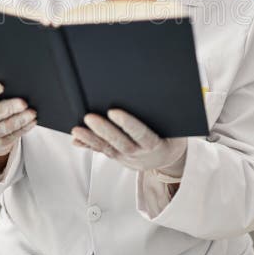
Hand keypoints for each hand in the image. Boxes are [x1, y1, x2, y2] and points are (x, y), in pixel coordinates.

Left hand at [71, 109, 187, 177]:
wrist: (168, 160)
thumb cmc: (170, 137)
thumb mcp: (176, 128)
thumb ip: (166, 115)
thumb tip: (159, 94)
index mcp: (156, 145)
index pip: (141, 134)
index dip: (128, 124)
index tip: (114, 112)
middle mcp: (140, 154)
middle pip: (121, 143)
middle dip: (104, 130)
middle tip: (89, 117)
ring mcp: (127, 158)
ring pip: (108, 149)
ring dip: (91, 139)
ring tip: (77, 129)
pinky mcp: (118, 157)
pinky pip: (102, 152)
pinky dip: (89, 146)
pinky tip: (77, 140)